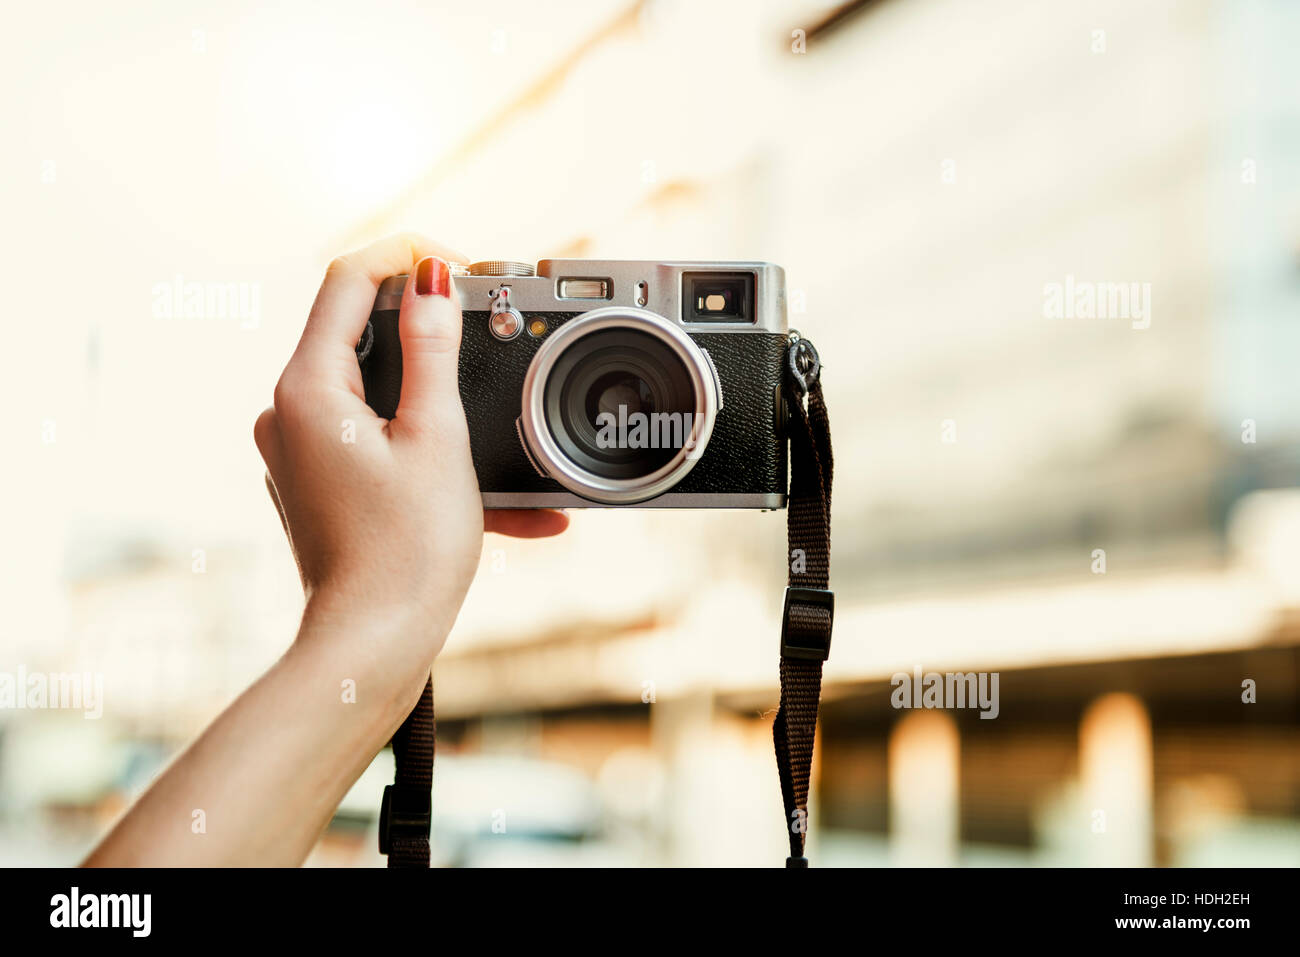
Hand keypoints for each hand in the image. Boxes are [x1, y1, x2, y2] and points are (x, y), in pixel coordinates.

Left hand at [254, 234, 566, 701]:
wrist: (374, 648)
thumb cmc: (407, 554)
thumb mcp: (438, 436)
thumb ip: (434, 350)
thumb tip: (431, 283)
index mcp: (308, 390)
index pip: (347, 279)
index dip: (407, 255)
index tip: (460, 265)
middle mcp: (290, 414)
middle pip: (360, 332)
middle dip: (431, 329)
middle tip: (489, 330)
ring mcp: (301, 452)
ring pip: (378, 394)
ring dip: (443, 401)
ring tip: (504, 426)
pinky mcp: (321, 485)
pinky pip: (379, 443)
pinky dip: (431, 450)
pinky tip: (502, 497)